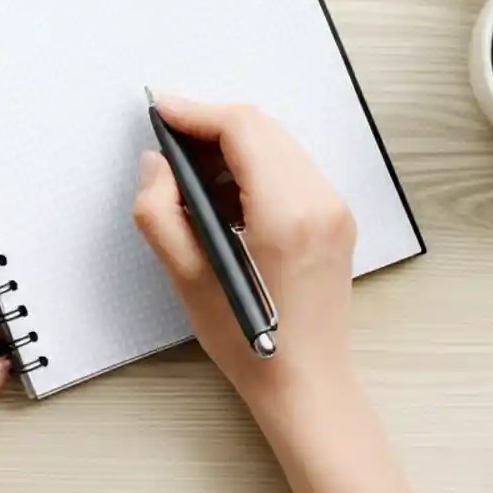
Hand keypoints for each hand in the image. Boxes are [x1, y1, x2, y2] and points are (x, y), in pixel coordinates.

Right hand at [133, 96, 414, 492]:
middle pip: (263, 128)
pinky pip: (292, 167)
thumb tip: (156, 165)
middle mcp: (319, 201)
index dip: (196, 112)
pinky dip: (256, 165)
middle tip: (170, 140)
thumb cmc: (252, 343)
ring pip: (279, 143)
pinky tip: (226, 193)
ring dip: (234, 144)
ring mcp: (334, 208)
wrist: (306, 381)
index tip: (163, 111)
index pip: (242, 129)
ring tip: (192, 171)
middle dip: (212, 124)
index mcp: (286, 213)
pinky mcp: (336, 218)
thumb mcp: (188, 279)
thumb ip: (160, 213)